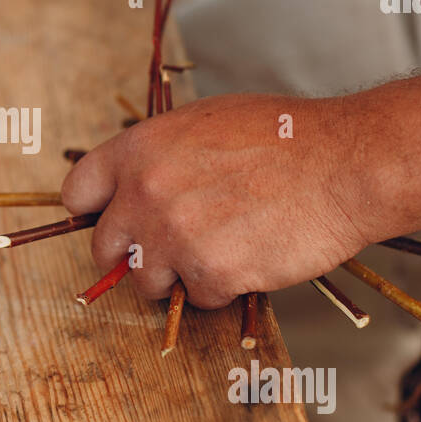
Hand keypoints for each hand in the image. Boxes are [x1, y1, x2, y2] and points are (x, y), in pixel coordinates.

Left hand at [61, 93, 373, 307]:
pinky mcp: (211, 273)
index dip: (95, 213)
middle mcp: (146, 194)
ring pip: (146, 283)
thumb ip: (157, 156)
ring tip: (218, 249)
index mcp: (138, 151)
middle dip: (131, 255)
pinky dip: (220, 288)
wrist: (343, 163)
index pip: (77, 193)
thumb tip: (130, 186)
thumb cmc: (284, 136)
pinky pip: (196, 298)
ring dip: (176, 276)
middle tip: (167, 250)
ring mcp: (175, 237)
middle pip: (103, 250)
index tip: (112, 222)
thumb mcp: (203, 123)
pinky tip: (249, 258)